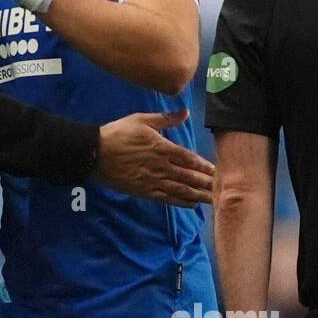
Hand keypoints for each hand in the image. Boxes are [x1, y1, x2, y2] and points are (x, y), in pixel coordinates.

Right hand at [91, 110, 212, 204]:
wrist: (95, 153)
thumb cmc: (118, 134)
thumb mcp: (141, 120)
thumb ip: (165, 119)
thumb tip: (186, 113)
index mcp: (162, 148)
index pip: (189, 159)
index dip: (204, 166)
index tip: (217, 171)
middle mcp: (161, 166)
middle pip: (189, 177)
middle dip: (206, 183)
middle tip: (222, 189)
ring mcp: (153, 180)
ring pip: (181, 190)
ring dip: (198, 195)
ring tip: (212, 200)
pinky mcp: (144, 191)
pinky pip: (166, 198)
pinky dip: (181, 202)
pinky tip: (191, 205)